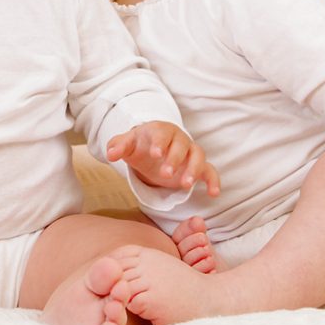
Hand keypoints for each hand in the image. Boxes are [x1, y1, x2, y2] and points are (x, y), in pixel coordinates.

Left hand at [106, 121, 220, 196]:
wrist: (154, 149)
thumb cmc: (140, 145)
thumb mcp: (127, 145)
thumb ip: (118, 147)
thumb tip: (110, 155)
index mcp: (160, 131)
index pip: (161, 133)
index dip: (159, 143)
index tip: (155, 154)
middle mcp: (179, 139)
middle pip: (181, 146)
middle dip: (175, 159)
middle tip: (165, 174)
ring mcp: (190, 152)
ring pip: (198, 156)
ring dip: (194, 169)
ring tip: (185, 185)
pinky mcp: (198, 166)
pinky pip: (210, 170)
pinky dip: (213, 180)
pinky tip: (213, 193)